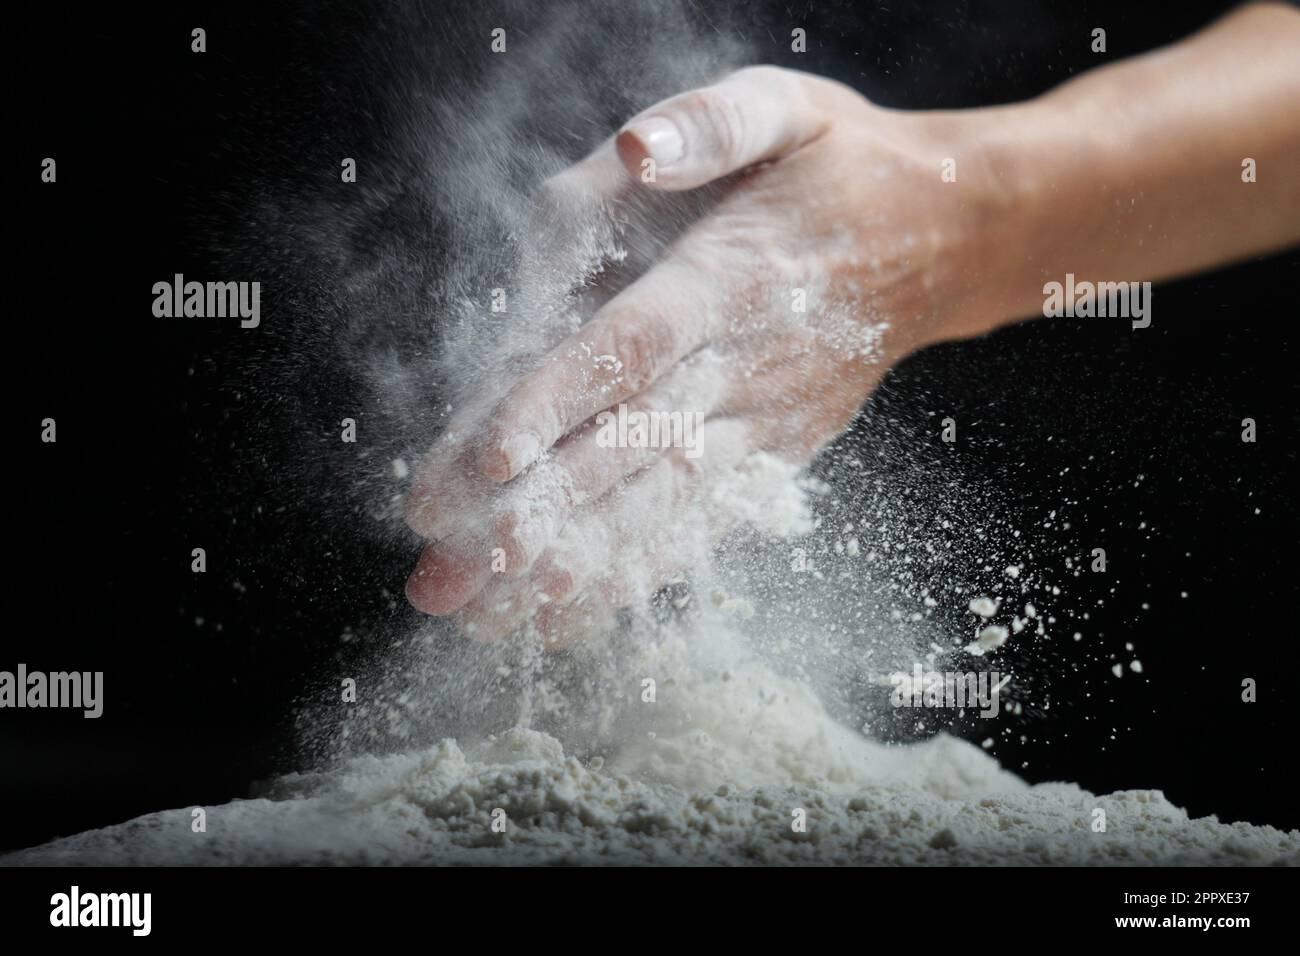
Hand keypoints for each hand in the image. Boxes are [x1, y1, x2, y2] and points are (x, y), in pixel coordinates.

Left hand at [403, 65, 1005, 643]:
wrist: (947, 237)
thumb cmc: (846, 168)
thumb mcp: (787, 107)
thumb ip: (711, 125)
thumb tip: (635, 150)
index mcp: (734, 275)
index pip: (634, 347)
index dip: (558, 404)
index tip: (487, 462)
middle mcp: (745, 362)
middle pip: (631, 446)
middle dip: (536, 512)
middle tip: (444, 573)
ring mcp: (763, 420)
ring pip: (660, 504)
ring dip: (571, 565)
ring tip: (484, 617)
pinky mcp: (773, 455)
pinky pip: (699, 523)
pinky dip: (634, 574)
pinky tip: (564, 617)